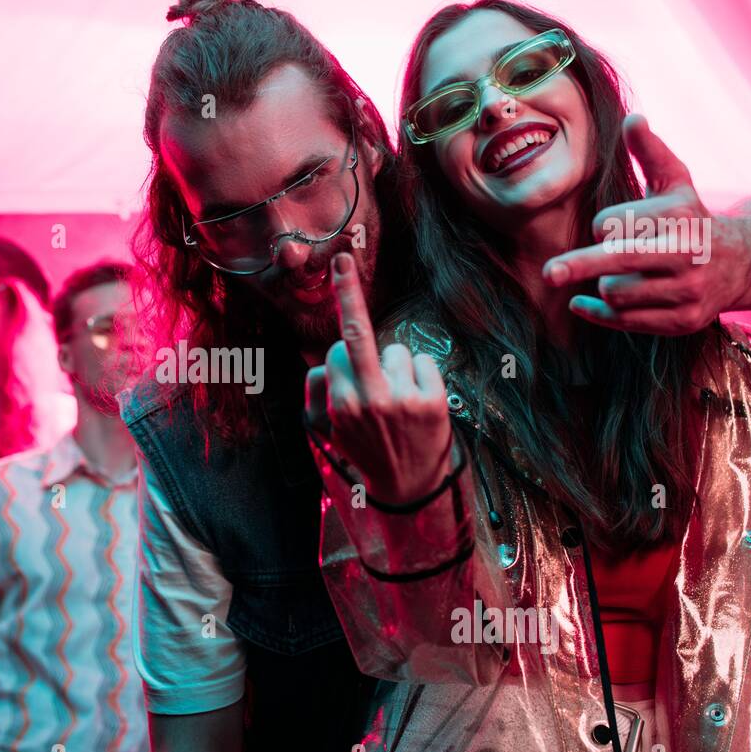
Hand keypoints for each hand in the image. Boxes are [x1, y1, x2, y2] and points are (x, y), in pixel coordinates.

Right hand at [304, 253, 451, 504]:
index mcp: (340, 406)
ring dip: (397, 369)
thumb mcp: (329, 433)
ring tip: (400, 403)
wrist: (409, 491)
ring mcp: (402, 400)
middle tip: (343, 260)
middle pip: (356, 335)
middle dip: (347, 296)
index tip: (336, 294)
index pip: (337, 352)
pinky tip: (419, 403)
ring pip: (396, 352)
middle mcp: (368, 401)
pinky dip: (422, 376)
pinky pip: (423, 363)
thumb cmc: (367, 453)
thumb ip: (318, 396)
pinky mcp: (432, 402)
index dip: (344, 355)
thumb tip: (319, 363)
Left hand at [542, 114, 748, 335]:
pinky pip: (626, 322)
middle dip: (580, 265)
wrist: (745, 262)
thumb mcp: (676, 182)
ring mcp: (687, 291)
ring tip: (618, 275)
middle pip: (619, 260)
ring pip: (617, 293)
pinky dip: (598, 314)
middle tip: (549, 272)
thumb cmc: (694, 218)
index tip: (613, 228)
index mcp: (679, 216)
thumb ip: (651, 152)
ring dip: (604, 284)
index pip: (614, 225)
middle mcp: (687, 255)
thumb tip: (632, 118)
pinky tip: (582, 304)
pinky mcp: (683, 322)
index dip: (603, 227)